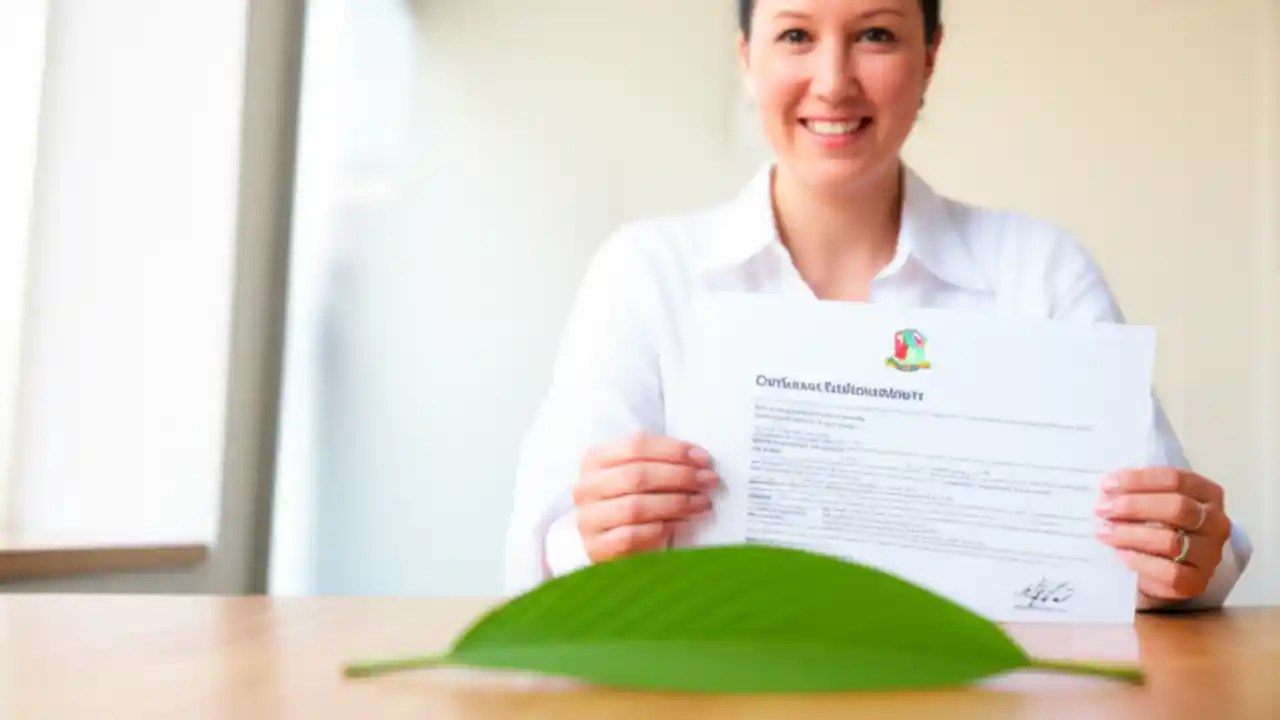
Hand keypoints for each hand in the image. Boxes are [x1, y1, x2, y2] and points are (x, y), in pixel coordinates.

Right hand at [574, 433, 717, 562]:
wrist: (607, 539)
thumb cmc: (630, 499)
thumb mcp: (637, 472)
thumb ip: (659, 461)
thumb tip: (699, 460)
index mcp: (595, 459)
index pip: (635, 446)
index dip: (673, 450)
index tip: (703, 458)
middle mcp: (587, 487)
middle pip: (637, 475)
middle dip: (680, 476)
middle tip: (708, 480)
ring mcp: (589, 518)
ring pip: (636, 506)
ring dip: (676, 503)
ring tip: (702, 503)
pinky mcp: (597, 547)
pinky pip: (631, 536)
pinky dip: (661, 529)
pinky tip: (681, 525)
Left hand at [1095, 467, 1231, 609]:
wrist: (1162, 574)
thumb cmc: (1156, 529)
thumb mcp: (1152, 504)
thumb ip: (1138, 493)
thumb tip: (1107, 488)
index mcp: (1207, 494)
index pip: (1175, 479)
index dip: (1139, 480)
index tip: (1107, 485)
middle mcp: (1216, 523)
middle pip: (1177, 507)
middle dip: (1133, 506)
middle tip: (1102, 508)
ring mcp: (1210, 554)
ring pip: (1171, 540)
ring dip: (1130, 534)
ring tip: (1103, 531)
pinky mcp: (1196, 582)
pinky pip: (1169, 571)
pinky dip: (1140, 560)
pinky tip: (1121, 554)